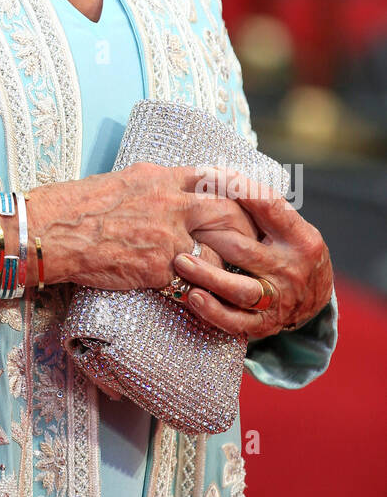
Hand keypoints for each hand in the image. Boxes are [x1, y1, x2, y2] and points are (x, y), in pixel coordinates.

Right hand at [25, 161, 258, 289]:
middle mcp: (171, 203)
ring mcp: (167, 237)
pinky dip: (197, 289)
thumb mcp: (122, 180)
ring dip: (222, 266)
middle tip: (250, 243)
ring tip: (229, 276)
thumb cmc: (78, 205)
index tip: (244, 202)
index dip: (234, 191)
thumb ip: (153, 184)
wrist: (55, 231)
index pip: (213, 178)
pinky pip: (190, 281)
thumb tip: (170, 186)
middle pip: (227, 212)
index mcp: (160, 178)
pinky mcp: (158, 268)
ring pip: (216, 252)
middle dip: (243, 229)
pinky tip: (198, 296)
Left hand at [170, 168, 333, 338]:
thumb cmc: (289, 249)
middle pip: (245, 249)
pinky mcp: (266, 324)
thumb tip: (216, 171)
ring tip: (178, 261)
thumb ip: (260, 206)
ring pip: (239, 288)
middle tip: (178, 224)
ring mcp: (279, 298)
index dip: (238, 188)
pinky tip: (193, 297)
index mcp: (300, 237)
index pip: (269, 206)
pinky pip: (237, 320)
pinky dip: (214, 311)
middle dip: (208, 235)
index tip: (207, 174)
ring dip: (206, 275)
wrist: (317, 299)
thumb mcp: (288, 226)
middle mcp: (291, 268)